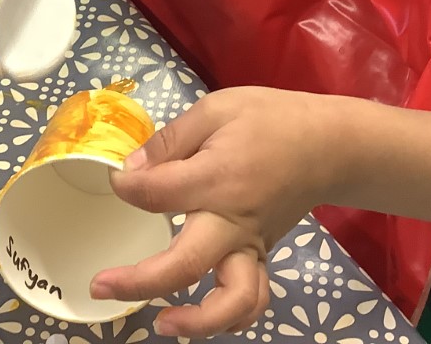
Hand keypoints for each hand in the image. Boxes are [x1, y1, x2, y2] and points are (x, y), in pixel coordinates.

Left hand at [92, 88, 346, 336]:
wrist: (330, 144)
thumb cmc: (271, 120)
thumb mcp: (216, 108)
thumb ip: (171, 139)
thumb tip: (131, 168)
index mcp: (217, 180)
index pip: (155, 194)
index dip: (126, 186)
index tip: (117, 178)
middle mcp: (232, 222)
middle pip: (184, 266)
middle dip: (139, 282)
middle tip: (100, 285)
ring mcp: (251, 245)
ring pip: (232, 301)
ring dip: (196, 322)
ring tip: (161, 323)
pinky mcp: (263, 254)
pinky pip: (253, 297)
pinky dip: (230, 317)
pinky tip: (199, 316)